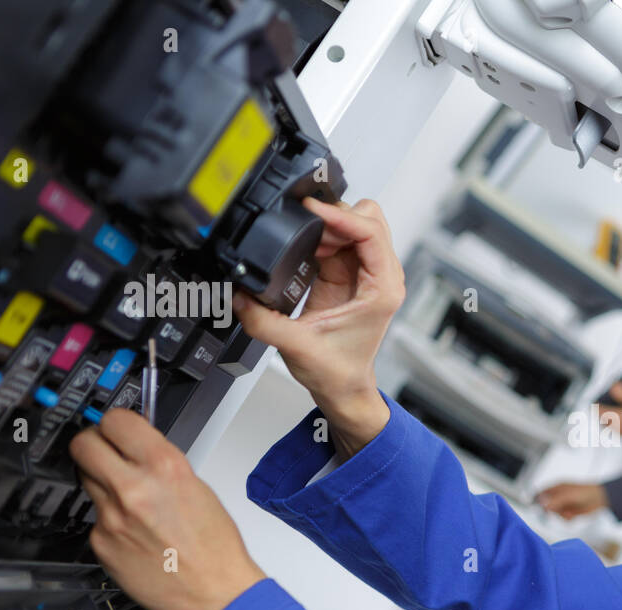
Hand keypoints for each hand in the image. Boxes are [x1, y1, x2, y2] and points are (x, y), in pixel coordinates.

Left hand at [68, 408, 265, 609]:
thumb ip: (163, 464)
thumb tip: (139, 449)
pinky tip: (134, 530)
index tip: (117, 428)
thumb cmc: (216, 547)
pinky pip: (95, 517)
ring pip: (87, 480)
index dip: (115, 422)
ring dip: (102, 481)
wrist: (214, 593)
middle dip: (93, 443)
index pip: (116, 421)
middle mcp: (134, 489)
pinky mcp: (101, 543)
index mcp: (166, 468)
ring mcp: (112, 517)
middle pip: (83, 444)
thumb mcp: (199, 488)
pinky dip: (110, 519)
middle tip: (104, 450)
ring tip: (129, 497)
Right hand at [234, 196, 404, 456]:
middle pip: (368, 219)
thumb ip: (263, 320)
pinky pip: (336, 239)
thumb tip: (239, 295)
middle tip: (307, 224)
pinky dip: (319, 236)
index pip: (372, 233)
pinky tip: (302, 247)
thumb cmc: (337, 371)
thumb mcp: (296, 346)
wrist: (343, 387)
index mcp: (383, 289)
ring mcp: (364, 273)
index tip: (314, 210)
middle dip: (336, 215)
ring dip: (327, 225)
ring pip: (353, 225)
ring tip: (302, 237)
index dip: (342, 215)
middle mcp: (381, 277)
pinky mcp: (346, 274)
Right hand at [536, 482, 609, 519]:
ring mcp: (564, 505)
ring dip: (562, 514)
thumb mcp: (568, 496)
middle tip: (559, 509)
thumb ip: (554, 501)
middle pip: (546, 507)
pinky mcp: (570, 513)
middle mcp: (558, 497)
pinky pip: (563, 519)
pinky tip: (575, 514)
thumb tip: (542, 506)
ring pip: (555, 515)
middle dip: (552, 510)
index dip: (536, 500)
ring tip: (571, 510)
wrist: (600, 499)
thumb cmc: (585, 492)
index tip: (534, 506)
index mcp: (556, 488)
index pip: (540, 493)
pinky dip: (568, 518)